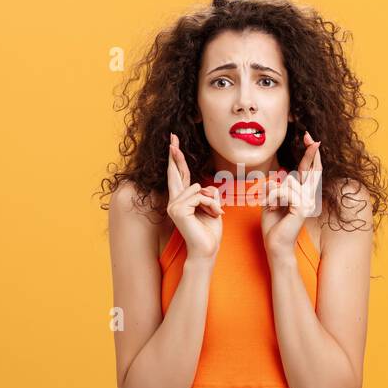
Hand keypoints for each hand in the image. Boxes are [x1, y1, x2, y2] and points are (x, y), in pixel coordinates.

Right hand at [166, 133, 223, 259]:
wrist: (207, 251)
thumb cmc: (210, 232)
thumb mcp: (211, 208)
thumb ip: (206, 195)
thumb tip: (204, 186)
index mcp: (181, 200)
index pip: (179, 175)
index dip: (176, 159)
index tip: (173, 144)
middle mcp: (174, 201)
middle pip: (176, 173)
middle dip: (175, 155)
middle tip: (172, 137)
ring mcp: (173, 205)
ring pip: (199, 188)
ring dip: (213, 200)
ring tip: (215, 214)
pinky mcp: (177, 210)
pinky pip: (200, 196)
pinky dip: (211, 205)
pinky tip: (213, 215)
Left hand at [262, 131, 321, 257]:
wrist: (275, 245)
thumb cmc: (273, 225)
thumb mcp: (272, 201)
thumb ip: (277, 188)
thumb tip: (282, 174)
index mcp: (303, 195)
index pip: (308, 171)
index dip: (310, 155)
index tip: (310, 139)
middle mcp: (309, 197)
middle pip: (312, 170)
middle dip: (311, 153)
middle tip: (312, 137)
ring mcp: (308, 202)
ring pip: (288, 181)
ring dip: (273, 191)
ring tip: (270, 205)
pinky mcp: (302, 207)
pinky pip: (285, 190)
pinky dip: (274, 197)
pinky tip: (273, 208)